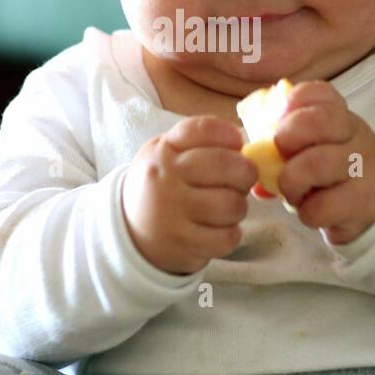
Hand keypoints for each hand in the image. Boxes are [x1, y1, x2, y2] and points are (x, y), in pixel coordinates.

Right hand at [121, 116, 258, 275]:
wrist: (129, 229)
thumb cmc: (161, 183)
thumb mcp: (167, 151)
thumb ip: (200, 139)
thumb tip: (240, 136)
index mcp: (163, 151)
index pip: (204, 130)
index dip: (230, 135)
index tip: (237, 143)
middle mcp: (165, 179)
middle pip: (225, 165)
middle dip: (245, 172)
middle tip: (241, 179)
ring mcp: (172, 214)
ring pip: (232, 204)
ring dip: (238, 206)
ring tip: (226, 206)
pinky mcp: (183, 244)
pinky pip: (227, 237)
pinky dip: (231, 233)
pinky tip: (219, 228)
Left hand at [272, 81, 374, 245]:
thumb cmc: (334, 167)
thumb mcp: (318, 145)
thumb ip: (283, 144)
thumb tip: (248, 160)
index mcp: (340, 115)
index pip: (319, 93)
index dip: (292, 103)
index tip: (278, 121)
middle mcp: (354, 135)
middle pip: (318, 121)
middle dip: (286, 138)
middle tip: (281, 157)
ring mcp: (361, 168)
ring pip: (316, 164)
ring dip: (291, 182)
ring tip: (293, 190)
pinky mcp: (361, 202)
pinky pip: (320, 206)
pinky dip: (306, 212)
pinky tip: (312, 210)